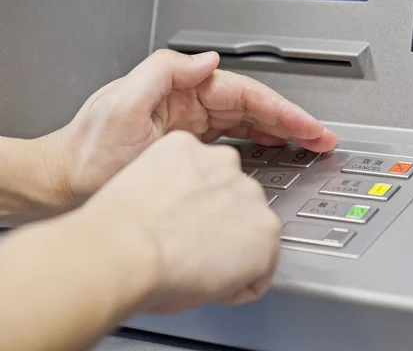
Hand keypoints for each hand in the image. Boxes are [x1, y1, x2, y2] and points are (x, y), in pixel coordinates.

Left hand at [53, 49, 336, 205]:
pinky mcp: (189, 147)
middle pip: (253, 108)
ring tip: (309, 144)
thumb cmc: (88, 152)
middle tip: (321, 138)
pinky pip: (234, 140)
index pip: (245, 95)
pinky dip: (259, 144)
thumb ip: (164, 72)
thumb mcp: (121, 104)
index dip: (282, 110)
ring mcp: (191, 126)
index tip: (309, 126)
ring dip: (281, 133)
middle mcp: (190, 105)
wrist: (67, 184)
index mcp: (181, 91)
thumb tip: (208, 60)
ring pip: (247, 124)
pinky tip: (275, 150)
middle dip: (291, 122)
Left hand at [80, 130, 280, 311]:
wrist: (121, 254)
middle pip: (239, 206)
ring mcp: (220, 164)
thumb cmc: (160, 280)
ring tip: (167, 215)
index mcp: (265, 232)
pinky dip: (171, 168)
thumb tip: (222, 261)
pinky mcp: (187, 145)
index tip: (214, 265)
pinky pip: (184, 155)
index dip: (234, 261)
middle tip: (186, 241)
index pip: (259, 244)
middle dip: (219, 220)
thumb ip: (235, 268)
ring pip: (214, 176)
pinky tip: (155, 192)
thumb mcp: (216, 291)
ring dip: (199, 190)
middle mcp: (252, 193)